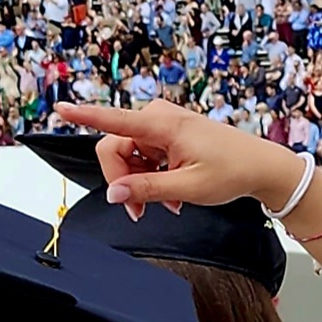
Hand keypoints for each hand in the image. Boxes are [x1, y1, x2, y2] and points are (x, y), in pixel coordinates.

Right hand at [53, 100, 305, 218]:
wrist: (261, 166)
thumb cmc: (232, 171)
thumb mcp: (187, 188)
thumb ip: (147, 190)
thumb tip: (113, 194)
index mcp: (161, 124)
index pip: (112, 120)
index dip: (83, 117)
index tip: (60, 110)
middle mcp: (158, 117)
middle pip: (116, 148)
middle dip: (124, 181)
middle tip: (138, 211)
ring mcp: (163, 125)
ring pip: (131, 156)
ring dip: (143, 183)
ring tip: (170, 203)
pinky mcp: (169, 134)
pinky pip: (146, 156)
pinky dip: (155, 177)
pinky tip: (173, 194)